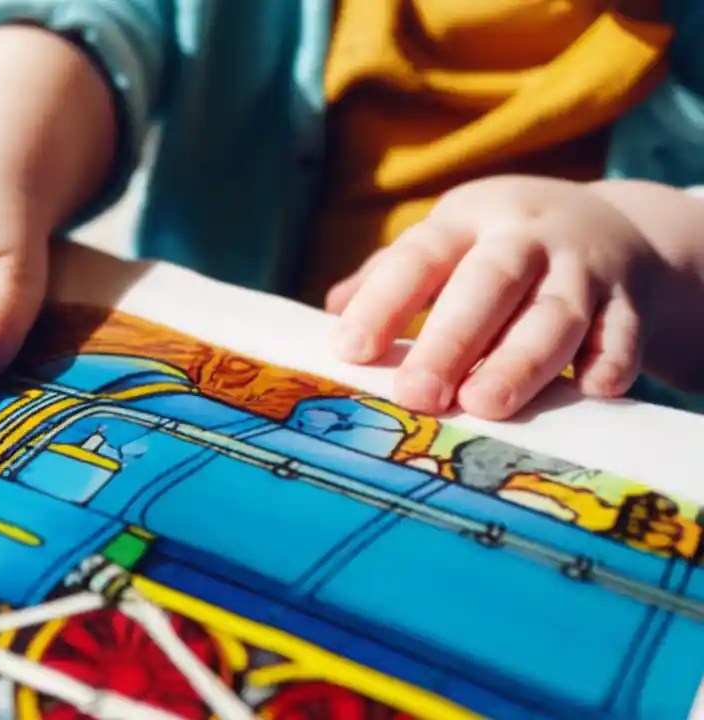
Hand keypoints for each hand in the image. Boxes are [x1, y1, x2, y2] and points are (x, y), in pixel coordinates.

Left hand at [327, 175, 666, 418]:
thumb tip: (331, 312)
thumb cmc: (500, 249)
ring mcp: (584, 266)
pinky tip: (588, 390)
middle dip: (452, 340)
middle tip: (417, 395)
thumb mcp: (447, 241)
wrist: (618, 228)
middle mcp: (527, 236)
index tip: (349, 349)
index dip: (383, 302)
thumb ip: (390, 277)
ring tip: (484, 405)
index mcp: (467, 219)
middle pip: (491, 282)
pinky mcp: (631, 300)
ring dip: (522, 360)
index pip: (419, 257)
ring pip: (556, 311)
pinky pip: (623, 330)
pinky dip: (609, 358)